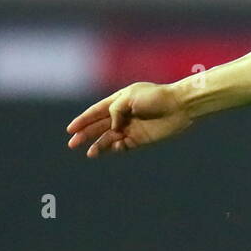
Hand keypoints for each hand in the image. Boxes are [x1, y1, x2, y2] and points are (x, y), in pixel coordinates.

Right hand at [67, 81, 191, 156]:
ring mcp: (131, 127)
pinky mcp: (141, 139)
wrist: (180, 107)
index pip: (96, 111)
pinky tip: (112, 148)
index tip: (70, 130)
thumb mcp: (130, 97)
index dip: (83, 120)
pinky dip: (116, 148)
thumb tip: (111, 128)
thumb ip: (115, 110)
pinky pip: (124, 145)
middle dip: (85, 135)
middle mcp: (123, 115)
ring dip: (99, 145)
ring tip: (89, 153)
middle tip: (72, 144)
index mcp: (119, 100)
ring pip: (109, 138)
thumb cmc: (156, 97)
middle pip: (99, 126)